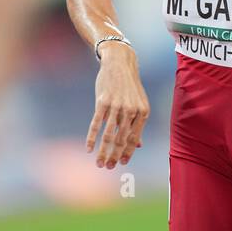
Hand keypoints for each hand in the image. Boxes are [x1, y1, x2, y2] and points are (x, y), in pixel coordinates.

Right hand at [87, 42, 148, 168]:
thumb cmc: (128, 86)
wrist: (119, 63)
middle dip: (114, 156)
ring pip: (109, 135)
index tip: (121, 164)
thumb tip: (139, 145)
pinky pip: (96, 124)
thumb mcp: (139, 103)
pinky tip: (88, 148)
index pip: (134, 138)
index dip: (128, 153)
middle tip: (107, 167)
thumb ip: (138, 124)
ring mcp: (116, 106)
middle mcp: (131, 111)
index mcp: (142, 113)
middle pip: (122, 140)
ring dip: (103, 151)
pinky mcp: (102, 102)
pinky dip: (92, 138)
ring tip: (99, 162)